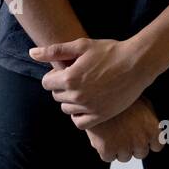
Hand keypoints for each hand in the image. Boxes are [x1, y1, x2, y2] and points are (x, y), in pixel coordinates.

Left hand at [33, 37, 152, 129]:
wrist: (137, 64)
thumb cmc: (109, 51)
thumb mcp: (81, 46)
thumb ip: (54, 51)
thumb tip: (32, 53)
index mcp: (69, 78)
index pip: (46, 83)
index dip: (54, 75)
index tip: (65, 69)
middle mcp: (77, 96)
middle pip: (56, 96)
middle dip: (62, 86)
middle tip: (77, 77)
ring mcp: (89, 108)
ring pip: (67, 109)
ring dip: (71, 100)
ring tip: (84, 88)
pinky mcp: (101, 116)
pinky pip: (80, 123)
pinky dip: (79, 115)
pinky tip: (86, 104)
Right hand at [83, 97, 164, 163]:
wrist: (98, 90)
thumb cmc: (120, 93)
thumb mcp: (143, 101)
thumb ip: (150, 117)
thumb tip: (154, 126)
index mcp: (152, 128)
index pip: (156, 146)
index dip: (147, 139)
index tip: (140, 133)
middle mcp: (141, 140)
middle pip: (141, 153)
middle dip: (133, 144)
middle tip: (124, 130)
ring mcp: (124, 146)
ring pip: (124, 157)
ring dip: (118, 147)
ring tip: (112, 130)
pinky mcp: (107, 149)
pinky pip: (108, 157)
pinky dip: (104, 149)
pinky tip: (103, 134)